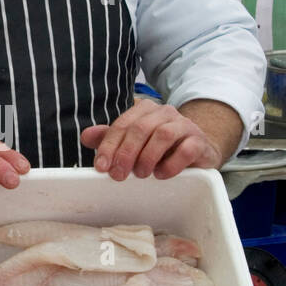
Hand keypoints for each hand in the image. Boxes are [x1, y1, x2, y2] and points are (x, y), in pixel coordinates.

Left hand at [81, 103, 222, 180]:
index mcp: (145, 110)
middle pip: (141, 128)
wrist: (196, 149)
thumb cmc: (159, 147)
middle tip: (118, 175)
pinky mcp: (199, 141)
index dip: (109, 146)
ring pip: (164, 135)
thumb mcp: (132, 142)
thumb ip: (110, 137)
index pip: (122, 125)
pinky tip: (161, 174)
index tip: (101, 167)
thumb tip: (85, 136)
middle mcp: (165, 113)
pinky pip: (187, 149)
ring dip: (148, 157)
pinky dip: (171, 164)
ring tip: (141, 174)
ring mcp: (184, 125)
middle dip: (126, 153)